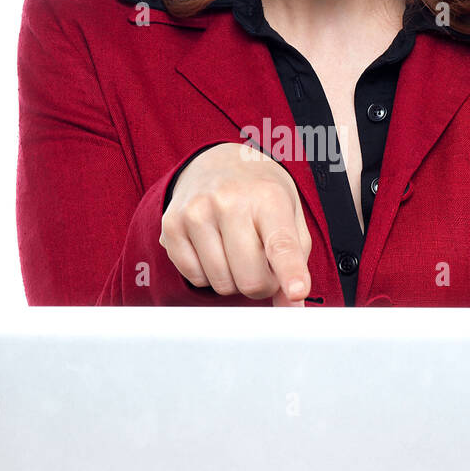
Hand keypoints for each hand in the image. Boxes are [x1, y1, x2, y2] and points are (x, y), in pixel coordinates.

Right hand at [159, 142, 311, 305]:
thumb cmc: (260, 196)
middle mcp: (229, 201)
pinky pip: (195, 278)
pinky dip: (208, 274)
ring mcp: (196, 212)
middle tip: (262, 265)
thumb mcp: (290, 219)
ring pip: (221, 283)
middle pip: (250, 279)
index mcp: (268, 198)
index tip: (297, 291)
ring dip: (234, 280)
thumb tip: (292, 308)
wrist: (220, 162)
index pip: (281, 243)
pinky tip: (214, 248)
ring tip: (237, 252)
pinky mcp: (172, 225)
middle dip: (261, 285)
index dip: (290, 272)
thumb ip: (296, 263)